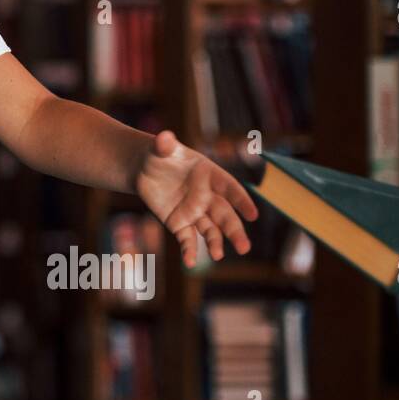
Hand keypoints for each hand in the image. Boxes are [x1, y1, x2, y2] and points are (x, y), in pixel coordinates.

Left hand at [134, 129, 258, 266]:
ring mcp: (194, 212)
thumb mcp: (161, 148)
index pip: (230, 188)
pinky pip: (188, 238)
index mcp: (210, 175)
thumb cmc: (160, 154)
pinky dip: (189, 250)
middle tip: (244, 247)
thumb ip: (165, 145)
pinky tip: (189, 262)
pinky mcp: (180, 223)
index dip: (242, 200)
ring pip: (210, 230)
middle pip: (225, 215)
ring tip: (219, 256)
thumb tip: (164, 136)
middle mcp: (207, 196)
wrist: (145, 168)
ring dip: (216, 243)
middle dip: (234, 230)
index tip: (253, 214)